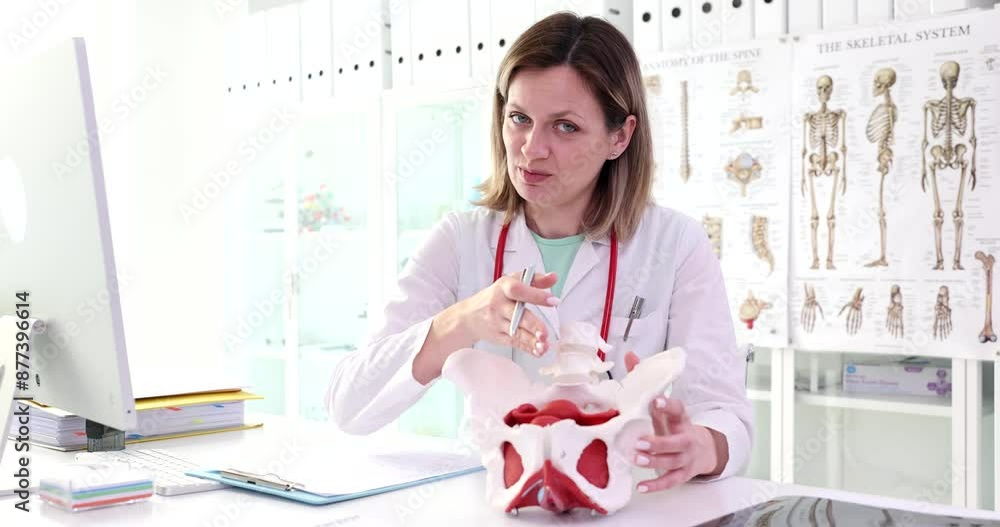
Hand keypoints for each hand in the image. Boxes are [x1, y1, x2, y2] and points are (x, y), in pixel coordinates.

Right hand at [454, 270, 559, 355]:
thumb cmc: (495, 297)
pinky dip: (528, 348)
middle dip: (533, 325)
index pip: (518, 290)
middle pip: (517, 315)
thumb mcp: (512, 282)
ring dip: (531, 340)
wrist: (469, 316)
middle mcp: (499, 305)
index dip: (536, 295)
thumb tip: (554, 277)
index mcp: (504, 288)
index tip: (553, 300)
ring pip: (517, 332)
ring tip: (544, 345)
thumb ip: (534, 280)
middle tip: (545, 332)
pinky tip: (538, 350)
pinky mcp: (499, 336)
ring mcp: (497, 322)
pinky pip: (515, 343)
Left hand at [624, 353, 726, 492]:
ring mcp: (686, 458)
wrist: (703, 450)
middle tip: (641, 441)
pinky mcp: (683, 474)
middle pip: (676, 442)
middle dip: (659, 442)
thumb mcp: (664, 407)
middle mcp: (686, 438)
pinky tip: (641, 487)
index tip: (656, 400)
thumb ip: (647, 383)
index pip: (679, 409)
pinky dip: (656, 486)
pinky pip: (670, 481)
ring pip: (672, 462)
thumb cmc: (676, 426)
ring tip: (637, 459)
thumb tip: (629, 355)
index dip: (668, 405)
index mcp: (681, 419)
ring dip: (655, 462)